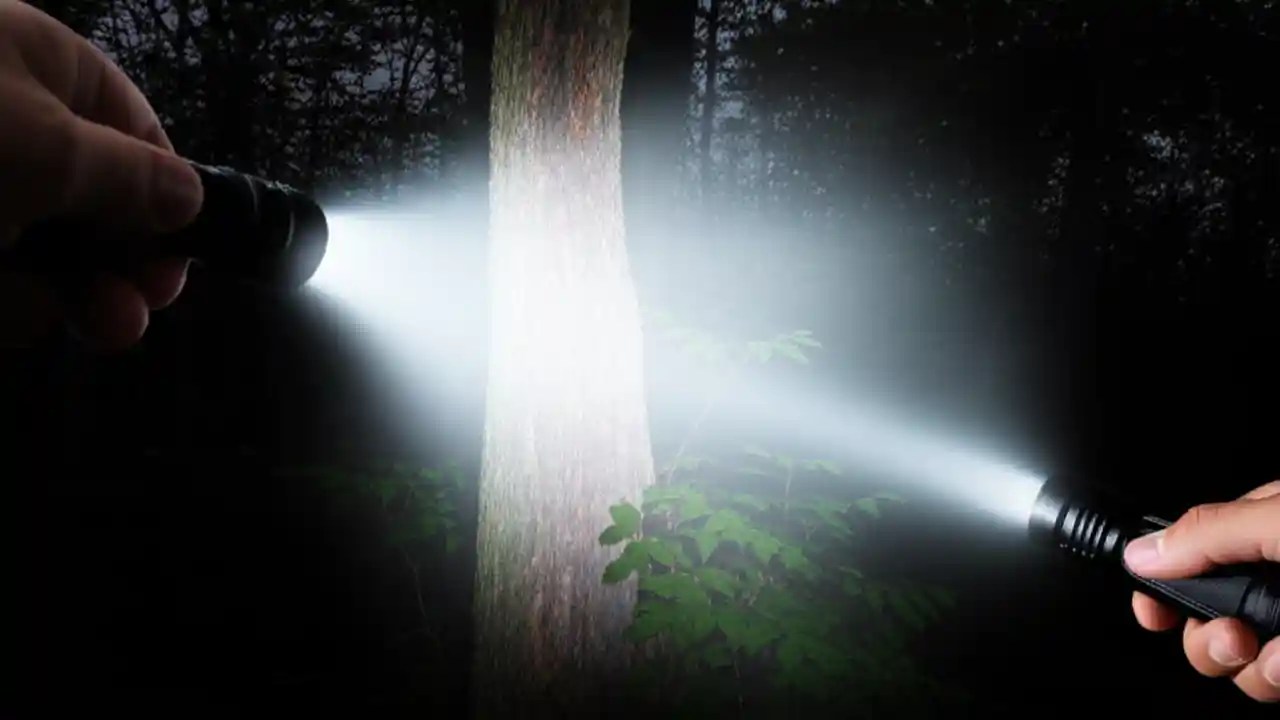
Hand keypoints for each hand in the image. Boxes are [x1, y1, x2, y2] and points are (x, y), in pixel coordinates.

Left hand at [0, 0, 202, 351]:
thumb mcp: (44, 149)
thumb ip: (131, 177)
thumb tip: (191, 196)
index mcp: (35, 62)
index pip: (131, 124)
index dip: (167, 191)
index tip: (185, 250)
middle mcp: (5, 118)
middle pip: (94, 198)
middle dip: (122, 261)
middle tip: (139, 307)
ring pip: (46, 247)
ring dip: (73, 295)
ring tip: (87, 324)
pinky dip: (10, 300)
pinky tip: (10, 314)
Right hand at [1125, 480, 1279, 701]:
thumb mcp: (1279, 521)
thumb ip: (1209, 533)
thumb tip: (1140, 552)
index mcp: (1261, 526)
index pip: (1186, 554)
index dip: (1160, 586)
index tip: (1154, 613)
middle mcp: (1273, 571)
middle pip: (1202, 614)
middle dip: (1206, 638)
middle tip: (1234, 636)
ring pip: (1236, 657)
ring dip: (1248, 667)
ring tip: (1277, 657)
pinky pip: (1271, 678)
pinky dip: (1276, 677)